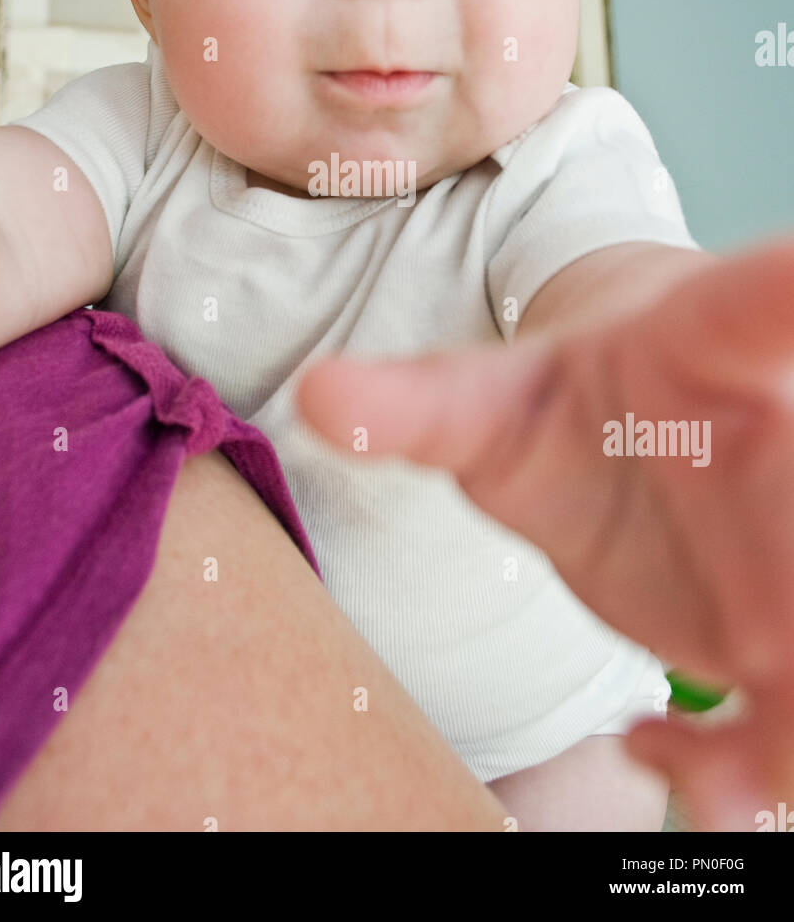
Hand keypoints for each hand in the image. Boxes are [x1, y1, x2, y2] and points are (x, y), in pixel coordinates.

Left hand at [295, 238, 793, 831]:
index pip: (760, 303)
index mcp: (701, 343)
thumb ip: (414, 403)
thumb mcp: (481, 401)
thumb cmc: (556, 404)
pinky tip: (656, 754)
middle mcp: (774, 437)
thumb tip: (317, 395)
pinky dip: (746, 763)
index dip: (788, 290)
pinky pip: (784, 713)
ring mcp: (783, 536)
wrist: (611, 445)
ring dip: (783, 717)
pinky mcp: (773, 631)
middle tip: (768, 649)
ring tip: (704, 775)